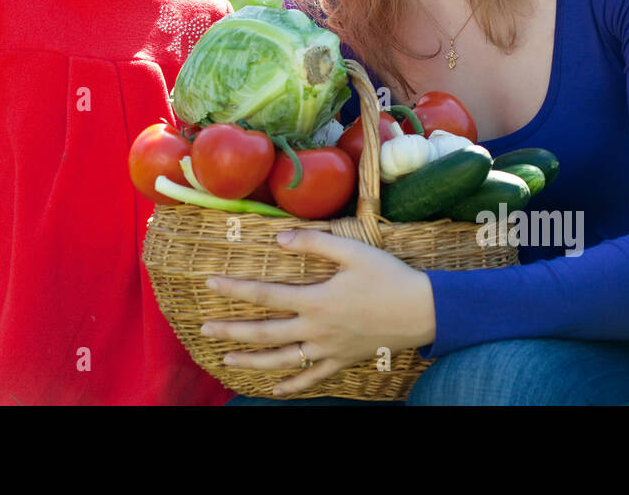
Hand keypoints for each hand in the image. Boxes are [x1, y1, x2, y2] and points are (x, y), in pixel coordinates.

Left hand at [200, 229, 436, 396]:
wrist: (423, 311)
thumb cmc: (388, 276)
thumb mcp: (352, 250)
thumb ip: (313, 241)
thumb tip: (278, 238)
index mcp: (315, 300)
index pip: (265, 295)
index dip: (235, 289)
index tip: (210, 283)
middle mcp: (316, 329)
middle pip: (265, 333)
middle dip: (232, 331)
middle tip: (205, 328)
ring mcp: (328, 349)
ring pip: (282, 360)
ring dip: (252, 361)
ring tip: (226, 360)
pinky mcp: (342, 361)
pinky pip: (312, 379)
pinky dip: (291, 386)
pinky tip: (274, 390)